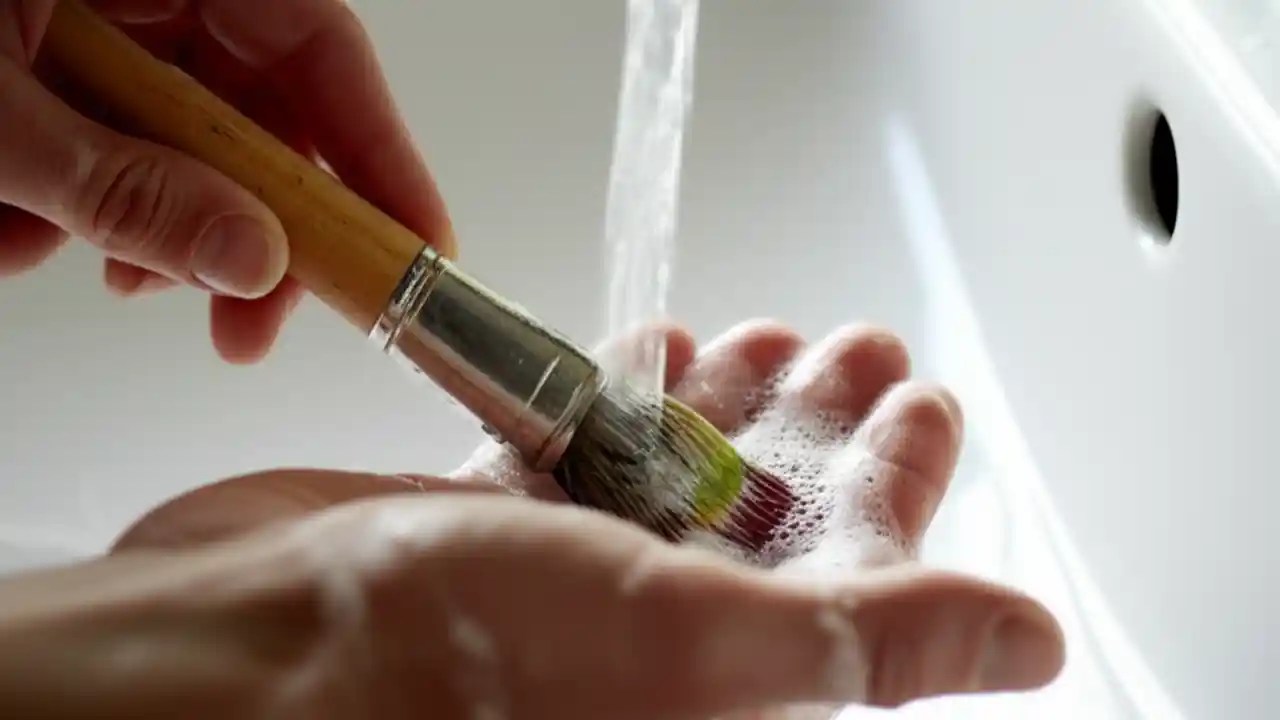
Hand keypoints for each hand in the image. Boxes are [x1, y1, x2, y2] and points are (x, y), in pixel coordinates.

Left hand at [0, 0, 450, 361]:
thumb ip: (123, 188)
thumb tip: (255, 262)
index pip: (316, 44)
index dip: (379, 149)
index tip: (416, 250)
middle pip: (262, 113)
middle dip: (256, 227)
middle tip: (253, 323)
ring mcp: (98, 27)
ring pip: (189, 145)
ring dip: (160, 228)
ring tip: (116, 278)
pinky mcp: (56, 68)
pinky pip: (116, 145)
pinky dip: (89, 205)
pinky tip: (27, 235)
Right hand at [105, 320, 1065, 717]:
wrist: (258, 653)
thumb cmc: (462, 663)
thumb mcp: (703, 649)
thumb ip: (868, 638)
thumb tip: (1029, 642)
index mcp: (725, 679)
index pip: (852, 575)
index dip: (899, 483)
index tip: (923, 404)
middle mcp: (654, 642)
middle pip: (768, 515)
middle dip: (818, 420)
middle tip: (860, 342)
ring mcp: (571, 586)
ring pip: (675, 478)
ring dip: (728, 402)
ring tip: (765, 334)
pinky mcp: (493, 539)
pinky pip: (580, 459)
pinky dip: (617, 401)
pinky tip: (650, 351)